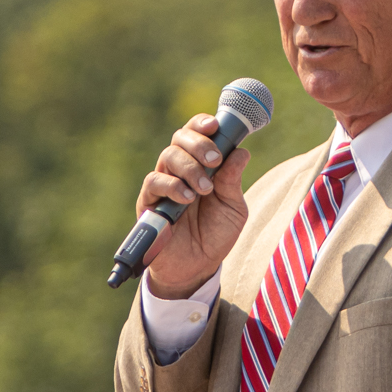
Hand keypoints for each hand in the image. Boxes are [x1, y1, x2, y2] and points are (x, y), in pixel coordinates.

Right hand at [139, 113, 251, 299]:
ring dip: (189, 167)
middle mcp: (180, 169)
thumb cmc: (215, 234)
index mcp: (201, 165)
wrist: (198, 267)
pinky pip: (154, 182)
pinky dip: (172, 185)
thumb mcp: (233, 207)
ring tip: (205, 189)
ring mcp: (163, 185)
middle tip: (214, 159)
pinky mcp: (149, 202)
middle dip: (198, 143)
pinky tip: (188, 198)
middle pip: (180, 138)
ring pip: (168, 156)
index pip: (197, 134)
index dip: (203, 124)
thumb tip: (241, 152)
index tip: (215, 125)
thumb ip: (233, 181)